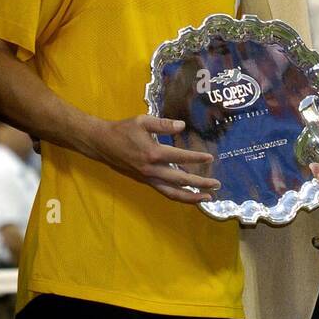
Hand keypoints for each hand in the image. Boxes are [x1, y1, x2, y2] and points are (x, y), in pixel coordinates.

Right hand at [90, 115, 219, 203]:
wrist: (102, 144)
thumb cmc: (123, 130)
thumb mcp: (142, 121)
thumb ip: (163, 124)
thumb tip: (182, 126)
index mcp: (152, 153)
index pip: (180, 157)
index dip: (196, 158)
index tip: (210, 158)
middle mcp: (152, 170)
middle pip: (180, 180)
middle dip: (200, 184)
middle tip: (216, 185)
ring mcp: (148, 178)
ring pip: (172, 193)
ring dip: (191, 197)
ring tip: (207, 198)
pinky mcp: (145, 181)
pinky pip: (164, 191)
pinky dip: (178, 195)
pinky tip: (189, 195)